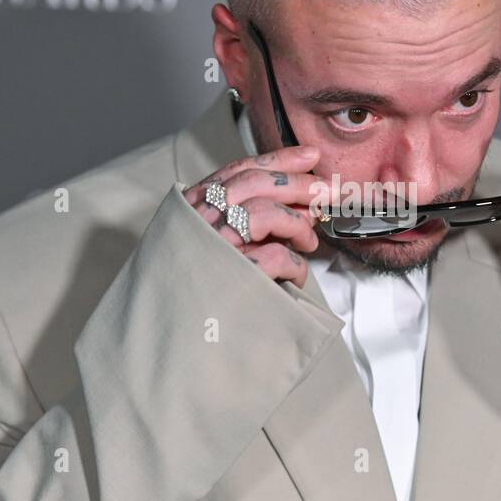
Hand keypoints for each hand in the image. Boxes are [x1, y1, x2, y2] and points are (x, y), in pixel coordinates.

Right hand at [182, 145, 323, 287]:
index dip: (276, 160)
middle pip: (253, 184)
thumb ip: (250, 224)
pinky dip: (295, 264)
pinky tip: (295, 276)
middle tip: (327, 190)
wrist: (173, 343)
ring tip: (308, 239)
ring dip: (296, 224)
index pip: (235, 172)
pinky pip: (276, 257)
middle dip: (297, 183)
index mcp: (190, 213)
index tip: (308, 156)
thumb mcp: (218, 249)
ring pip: (264, 213)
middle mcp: (197, 226)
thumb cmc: (198, 296)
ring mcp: (211, 252)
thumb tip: (300, 206)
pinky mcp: (232, 280)